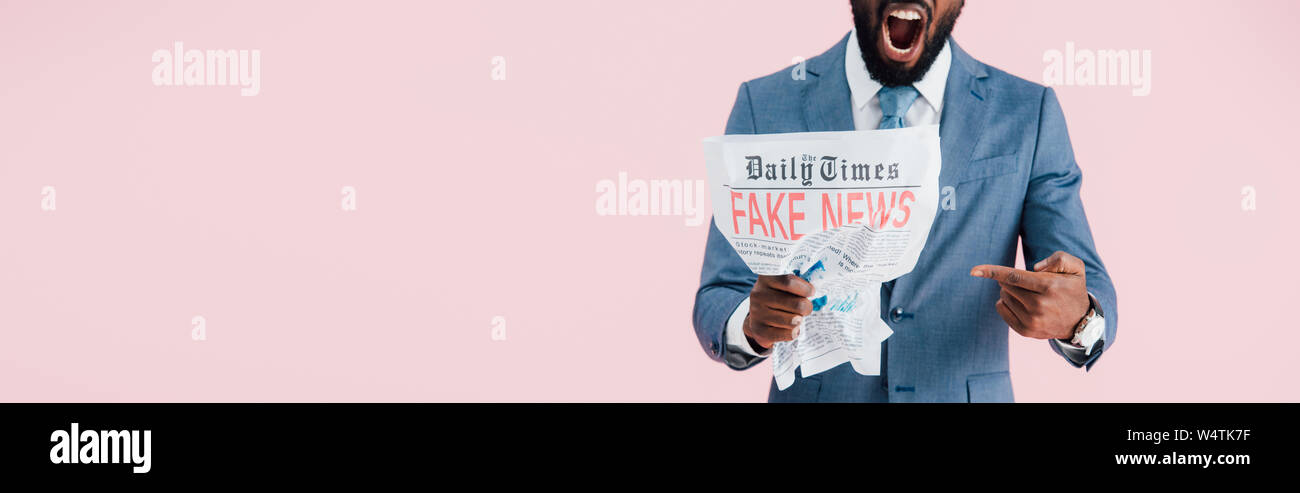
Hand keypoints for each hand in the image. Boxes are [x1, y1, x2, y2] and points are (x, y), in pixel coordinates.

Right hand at [743, 274, 814, 348]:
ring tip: (796, 318)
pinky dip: (795, 332)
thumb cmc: (776, 298)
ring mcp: (757, 313)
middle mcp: (758, 295)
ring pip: (793, 320)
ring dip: (799, 320)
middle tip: (806, 308)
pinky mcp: (760, 331)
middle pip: (797, 304)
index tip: (811, 292)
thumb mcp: (780, 286)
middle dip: (807, 307)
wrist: (756, 320)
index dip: (805, 288)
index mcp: (765, 279)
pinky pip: (789, 334)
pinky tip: (791, 328)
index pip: (789, 282)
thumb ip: (796, 285)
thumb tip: (813, 291)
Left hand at [970, 251, 1089, 339]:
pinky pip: (1002, 310)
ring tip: (1027, 293)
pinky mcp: (1026, 331)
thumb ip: (1058, 259)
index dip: (992, 272)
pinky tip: (1020, 303)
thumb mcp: (1076, 268)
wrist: (1080, 321)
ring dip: (1009, 291)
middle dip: (1009, 279)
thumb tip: (1034, 268)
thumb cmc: (1073, 289)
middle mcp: (1039, 305)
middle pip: (1006, 286)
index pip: (1014, 277)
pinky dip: (1005, 302)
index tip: (974, 270)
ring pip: (1004, 297)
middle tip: (1026, 282)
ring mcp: (1032, 320)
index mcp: (1049, 287)